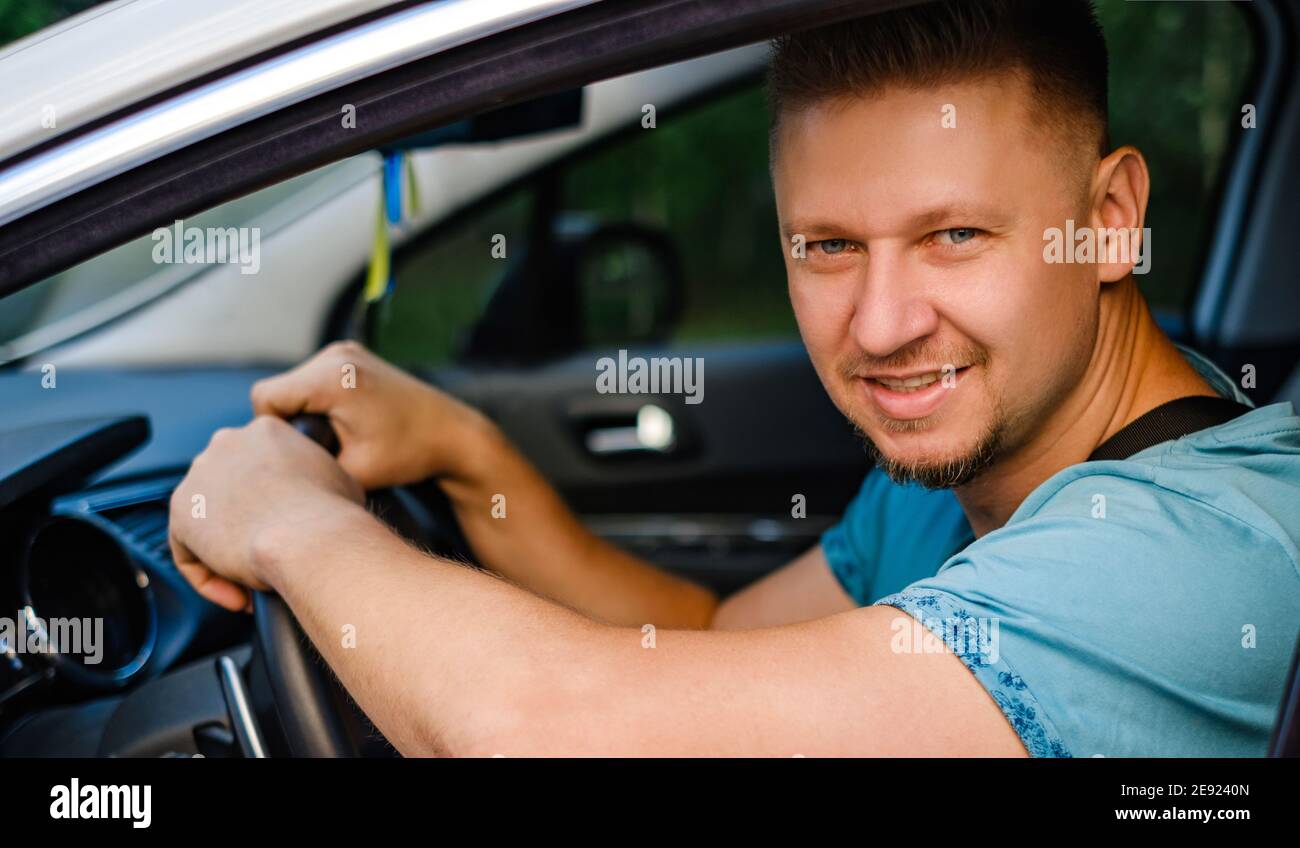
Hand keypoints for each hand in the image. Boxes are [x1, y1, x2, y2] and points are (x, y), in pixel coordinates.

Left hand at [168, 416, 365, 611]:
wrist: (308, 538)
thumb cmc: (332, 514)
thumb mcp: (342, 481)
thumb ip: (321, 478)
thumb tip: (323, 494)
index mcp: (267, 431)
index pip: (259, 465)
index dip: (272, 502)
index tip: (287, 528)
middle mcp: (227, 444)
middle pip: (228, 488)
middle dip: (245, 524)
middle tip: (269, 554)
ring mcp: (200, 475)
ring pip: (207, 520)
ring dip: (227, 554)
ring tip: (255, 583)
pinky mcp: (182, 511)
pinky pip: (190, 551)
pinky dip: (211, 579)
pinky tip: (239, 596)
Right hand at [250, 341, 491, 489]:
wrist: (453, 433)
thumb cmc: (408, 455)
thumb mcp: (352, 473)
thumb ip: (306, 467)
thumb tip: (268, 468)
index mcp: (332, 378)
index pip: (265, 399)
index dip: (272, 432)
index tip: (299, 456)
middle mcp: (336, 355)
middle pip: (278, 390)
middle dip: (289, 424)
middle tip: (322, 452)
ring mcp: (345, 351)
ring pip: (293, 386)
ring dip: (303, 413)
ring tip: (337, 439)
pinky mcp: (352, 356)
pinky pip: (312, 380)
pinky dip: (318, 404)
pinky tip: (345, 425)